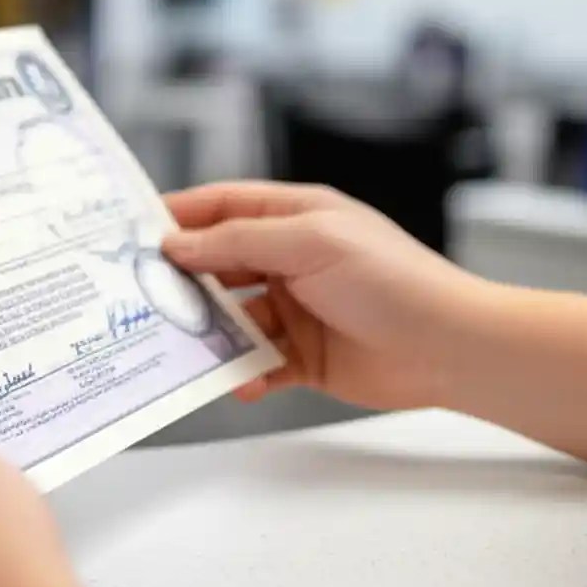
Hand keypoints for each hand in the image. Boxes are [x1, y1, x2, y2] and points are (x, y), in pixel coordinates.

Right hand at [163, 182, 489, 410]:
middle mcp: (291, 260)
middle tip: (141, 293)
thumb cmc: (393, 281)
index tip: (135, 229)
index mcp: (296, 218)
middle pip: (218, 264)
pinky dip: (242, 373)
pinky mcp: (302, 356)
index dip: (181, 214)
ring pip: (231, 319)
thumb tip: (178, 244)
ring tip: (182, 344)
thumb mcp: (310, 243)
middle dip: (183, 279)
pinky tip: (238, 380)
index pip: (224, 206)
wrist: (451, 348)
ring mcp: (295, 309)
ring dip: (209, 333)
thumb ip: (238, 244)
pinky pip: (256, 363)